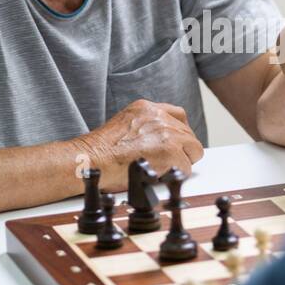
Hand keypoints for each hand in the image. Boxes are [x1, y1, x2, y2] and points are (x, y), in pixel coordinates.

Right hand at [78, 100, 204, 190]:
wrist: (93, 160)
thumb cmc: (102, 150)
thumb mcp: (124, 124)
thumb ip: (145, 126)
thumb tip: (159, 141)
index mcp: (147, 108)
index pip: (179, 116)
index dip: (180, 133)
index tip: (176, 144)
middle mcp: (160, 117)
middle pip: (189, 136)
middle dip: (180, 151)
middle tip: (163, 163)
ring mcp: (168, 134)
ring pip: (192, 151)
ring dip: (179, 163)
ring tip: (158, 169)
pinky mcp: (171, 151)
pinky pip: (186, 167)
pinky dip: (175, 175)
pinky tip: (157, 175)